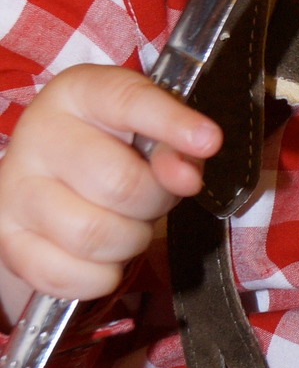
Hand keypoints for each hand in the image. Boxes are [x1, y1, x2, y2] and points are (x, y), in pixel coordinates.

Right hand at [0, 65, 221, 325]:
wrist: (53, 181)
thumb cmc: (114, 150)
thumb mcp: (153, 134)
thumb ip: (178, 148)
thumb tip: (186, 177)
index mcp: (80, 91)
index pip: (129, 101)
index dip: (172, 123)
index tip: (209, 140)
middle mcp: (39, 132)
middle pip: (119, 183)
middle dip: (154, 202)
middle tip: (151, 198)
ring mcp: (14, 187)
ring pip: (94, 234)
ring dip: (129, 241)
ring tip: (126, 224)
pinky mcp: (7, 238)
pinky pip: (69, 275)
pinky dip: (101, 276)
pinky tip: (102, 255)